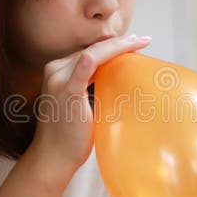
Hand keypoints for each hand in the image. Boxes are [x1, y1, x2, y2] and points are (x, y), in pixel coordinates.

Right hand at [31, 33, 150, 175]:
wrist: (53, 157)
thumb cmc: (68, 136)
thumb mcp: (79, 104)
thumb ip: (90, 87)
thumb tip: (116, 79)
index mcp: (57, 71)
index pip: (88, 52)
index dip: (111, 46)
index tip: (132, 43)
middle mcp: (55, 70)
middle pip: (92, 49)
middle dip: (118, 42)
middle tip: (142, 39)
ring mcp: (59, 79)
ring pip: (93, 53)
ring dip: (118, 47)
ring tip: (139, 43)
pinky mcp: (67, 91)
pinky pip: (86, 66)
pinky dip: (104, 55)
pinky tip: (124, 48)